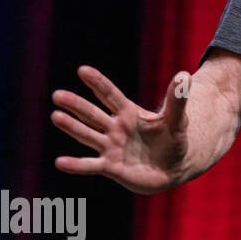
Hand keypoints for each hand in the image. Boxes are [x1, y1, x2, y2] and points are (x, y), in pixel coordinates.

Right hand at [50, 65, 191, 194]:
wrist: (173, 169)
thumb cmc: (173, 140)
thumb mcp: (177, 120)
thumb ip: (177, 100)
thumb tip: (185, 75)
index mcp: (129, 113)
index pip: (110, 95)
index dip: (98, 82)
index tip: (83, 70)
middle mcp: (115, 128)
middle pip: (92, 114)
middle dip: (76, 104)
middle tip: (57, 95)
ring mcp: (110, 147)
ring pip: (87, 135)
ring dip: (72, 127)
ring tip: (55, 116)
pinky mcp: (110, 167)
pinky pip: (90, 165)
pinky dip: (76, 165)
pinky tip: (60, 163)